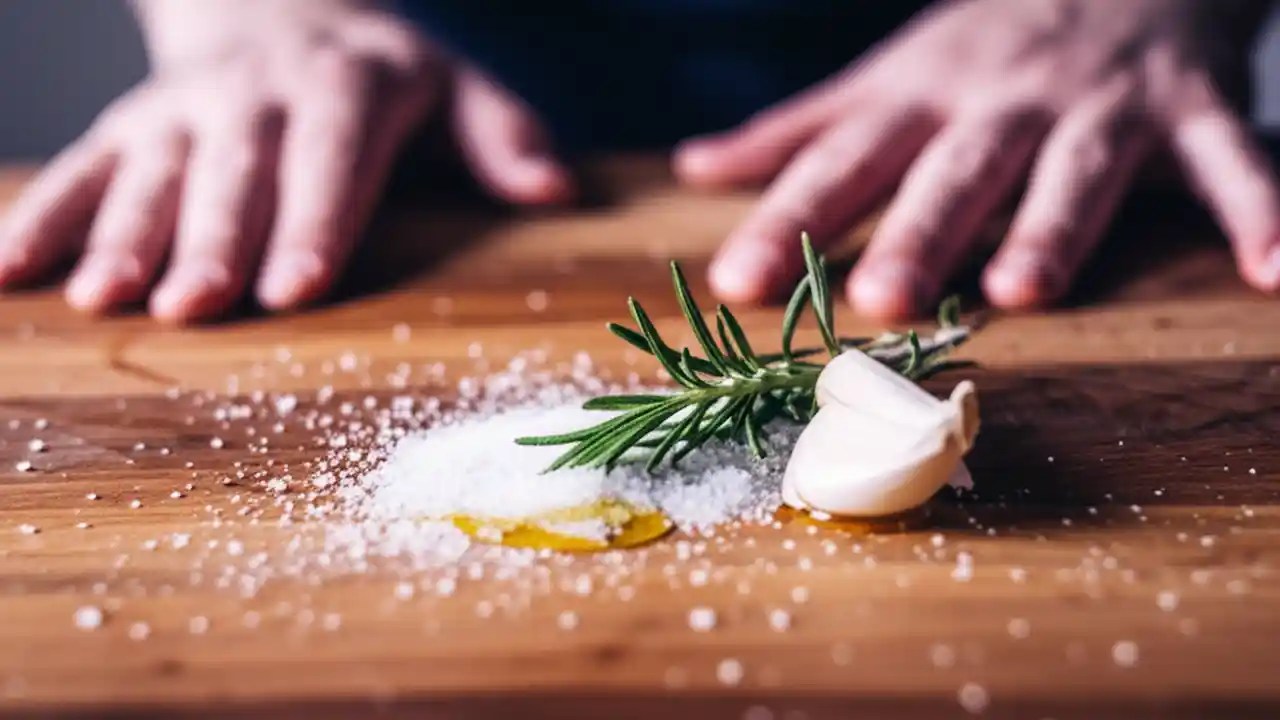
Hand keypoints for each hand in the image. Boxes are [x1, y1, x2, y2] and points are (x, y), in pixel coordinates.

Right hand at [0, 0, 571, 321]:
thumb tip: (555, 190)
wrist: (280, 7)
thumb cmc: (380, 74)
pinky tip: (9, 271)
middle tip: (194, 306)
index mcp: (346, 86)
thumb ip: (501, 135)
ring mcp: (189, 106)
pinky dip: (44, 214)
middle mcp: (259, 92)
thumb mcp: (453, 86)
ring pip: (153, 169)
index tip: (298, 286)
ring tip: (101, 297)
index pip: (332, 156)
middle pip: (236, 170)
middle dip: (213, 238)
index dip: (314, 218)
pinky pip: (83, 164)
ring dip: (121, 232)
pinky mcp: (135, 121)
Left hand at [675, 0, 1279, 318]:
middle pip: (952, 170)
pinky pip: (1230, 159)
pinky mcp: (1189, 104)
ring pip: (1074, 167)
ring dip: (1052, 226)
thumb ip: (796, 130)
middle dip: (915, 230)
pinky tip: (1270, 274)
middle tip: (876, 299)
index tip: (731, 282)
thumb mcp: (884, 77)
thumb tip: (694, 168)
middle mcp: (1001, 102)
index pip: (839, 162)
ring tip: (1022, 292)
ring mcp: (1098, 103)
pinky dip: (1258, 209)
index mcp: (919, 99)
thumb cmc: (984, 38)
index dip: (783, 219)